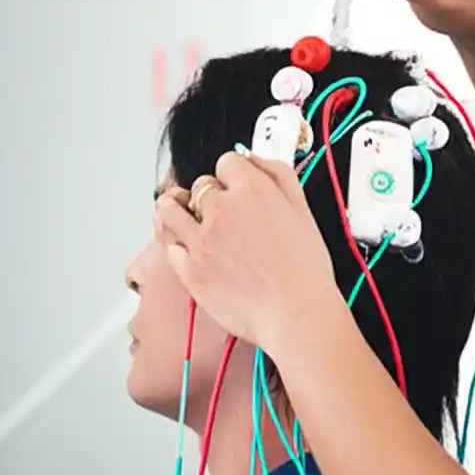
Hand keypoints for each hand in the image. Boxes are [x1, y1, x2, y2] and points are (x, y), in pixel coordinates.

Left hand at [156, 152, 340, 349]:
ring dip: (175, 207)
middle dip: (210, 195)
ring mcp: (201, 240)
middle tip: (219, 208)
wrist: (296, 314)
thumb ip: (278, 175)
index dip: (233, 174)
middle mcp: (221, 210)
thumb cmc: (306, 270)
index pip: (227, 162)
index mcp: (253, 190)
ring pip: (170, 209)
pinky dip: (176, 243)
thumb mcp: (304, 210)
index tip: (235, 184)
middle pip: (200, 186)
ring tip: (181, 211)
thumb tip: (255, 160)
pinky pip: (169, 246)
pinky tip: (187, 246)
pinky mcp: (189, 270)